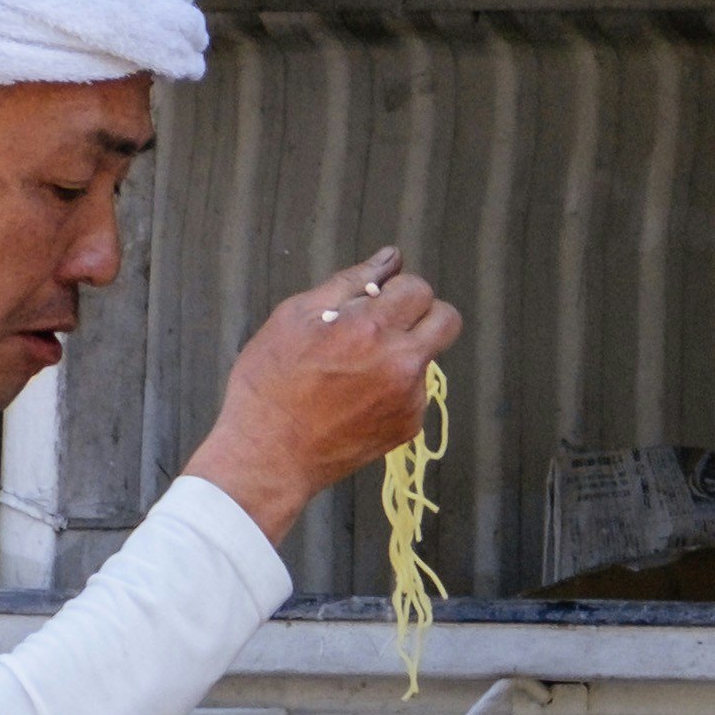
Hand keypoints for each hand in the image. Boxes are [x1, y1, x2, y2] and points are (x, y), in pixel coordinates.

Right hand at [186, 253, 460, 546]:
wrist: (267, 457)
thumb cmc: (269, 383)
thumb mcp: (294, 317)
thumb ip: (349, 283)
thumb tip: (390, 257)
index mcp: (372, 329)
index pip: (419, 288)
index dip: (396, 289)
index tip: (374, 301)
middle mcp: (401, 363)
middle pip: (447, 319)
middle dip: (422, 313)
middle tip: (386, 325)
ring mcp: (409, 399)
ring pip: (428, 357)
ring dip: (404, 353)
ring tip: (356, 371)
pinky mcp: (408, 427)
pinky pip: (415, 392)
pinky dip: (394, 388)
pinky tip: (356, 398)